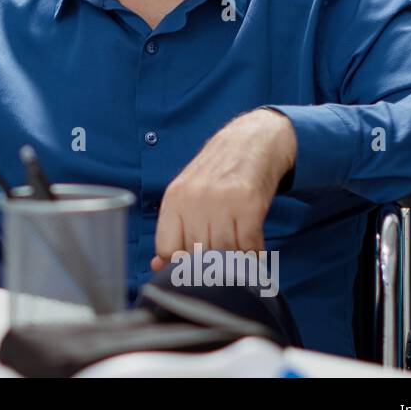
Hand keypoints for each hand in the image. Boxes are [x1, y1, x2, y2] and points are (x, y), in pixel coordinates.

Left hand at [152, 108, 295, 271]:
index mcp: (174, 199)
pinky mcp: (250, 204)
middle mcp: (195, 199)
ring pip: (224, 253)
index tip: (193, 267)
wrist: (251, 142)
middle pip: (197, 254)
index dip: (179, 264)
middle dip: (209, 266)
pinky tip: (253, 252)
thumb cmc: (217, 175)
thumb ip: (173, 230)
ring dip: (233, 263)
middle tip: (220, 267)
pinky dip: (253, 256)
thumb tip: (157, 266)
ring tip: (237, 260)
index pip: (167, 248)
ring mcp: (223, 201)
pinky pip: (249, 246)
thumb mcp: (187, 195)